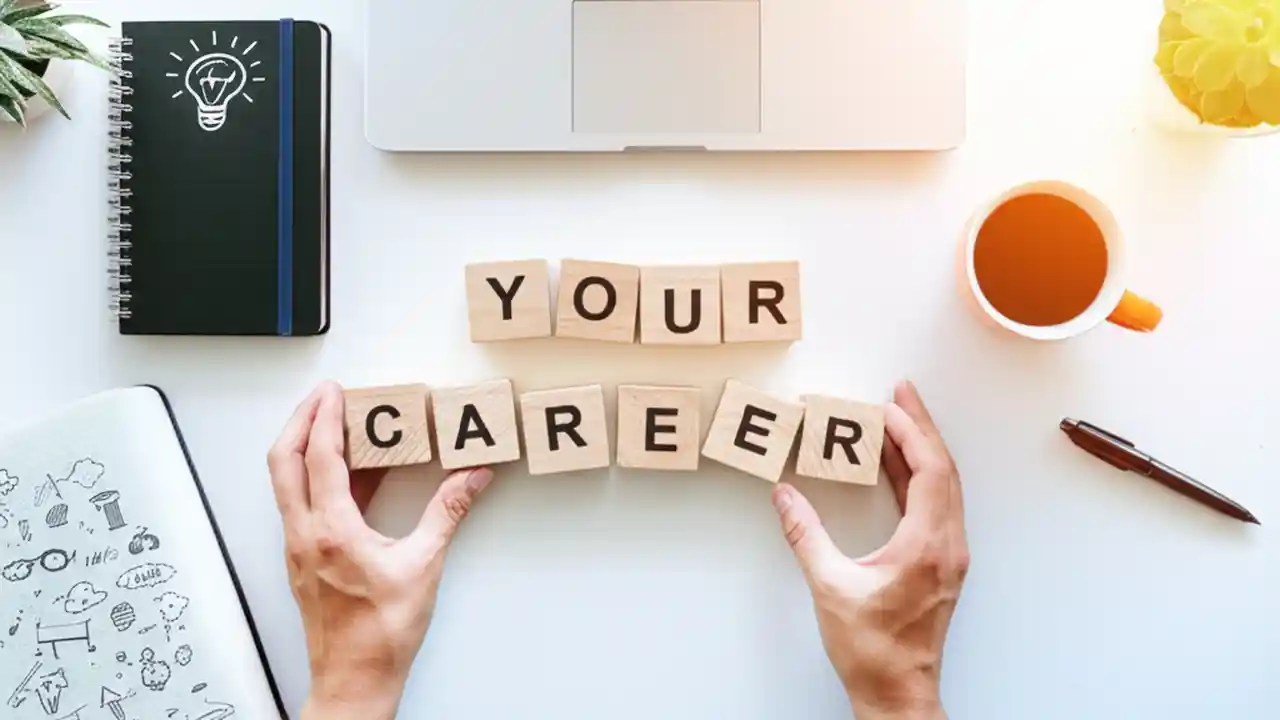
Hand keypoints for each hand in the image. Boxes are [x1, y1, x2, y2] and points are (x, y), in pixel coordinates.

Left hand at [267, 382, 495, 719]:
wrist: (354, 680)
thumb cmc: (380, 636)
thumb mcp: (423, 567)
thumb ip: (447, 514)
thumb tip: (471, 479)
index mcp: (330, 531)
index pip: (320, 457)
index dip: (326, 417)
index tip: (335, 392)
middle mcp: (304, 535)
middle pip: (284, 461)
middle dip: (301, 420)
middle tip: (323, 397)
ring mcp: (299, 547)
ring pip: (287, 482)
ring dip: (305, 447)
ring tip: (334, 426)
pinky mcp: (305, 559)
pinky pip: (302, 504)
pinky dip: (317, 478)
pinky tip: (349, 477)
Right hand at [773, 381, 968, 719]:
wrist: (898, 693)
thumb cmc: (872, 651)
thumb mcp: (830, 586)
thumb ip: (805, 535)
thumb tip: (786, 496)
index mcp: (928, 546)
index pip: (930, 471)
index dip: (910, 431)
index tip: (889, 405)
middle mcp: (947, 547)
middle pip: (943, 470)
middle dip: (920, 427)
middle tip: (899, 394)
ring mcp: (948, 556)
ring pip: (943, 487)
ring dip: (920, 450)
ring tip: (895, 421)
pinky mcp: (941, 565)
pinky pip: (936, 505)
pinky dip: (918, 477)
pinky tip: (896, 468)